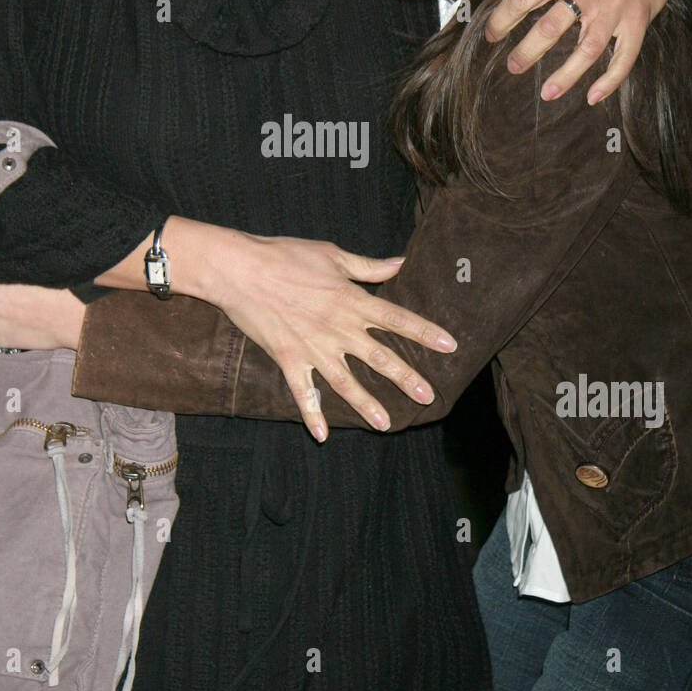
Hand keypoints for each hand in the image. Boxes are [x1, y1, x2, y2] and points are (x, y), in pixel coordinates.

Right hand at [181, 225, 456, 439]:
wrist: (241, 269)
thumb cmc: (285, 255)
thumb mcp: (332, 254)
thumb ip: (368, 266)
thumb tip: (401, 263)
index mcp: (351, 299)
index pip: (397, 318)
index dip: (424, 331)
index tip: (449, 345)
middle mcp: (338, 326)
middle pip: (379, 355)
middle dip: (406, 376)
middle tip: (428, 396)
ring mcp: (313, 346)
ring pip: (346, 381)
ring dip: (366, 403)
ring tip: (385, 423)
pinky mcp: (289, 358)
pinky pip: (303, 392)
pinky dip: (312, 414)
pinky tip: (322, 436)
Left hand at [485, 0, 684, 102]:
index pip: (522, 0)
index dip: (502, 20)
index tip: (492, 35)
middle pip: (549, 31)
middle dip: (526, 53)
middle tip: (513, 66)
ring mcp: (614, 9)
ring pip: (586, 52)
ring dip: (565, 77)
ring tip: (547, 93)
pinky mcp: (637, 20)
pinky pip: (625, 57)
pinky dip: (611, 80)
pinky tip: (593, 96)